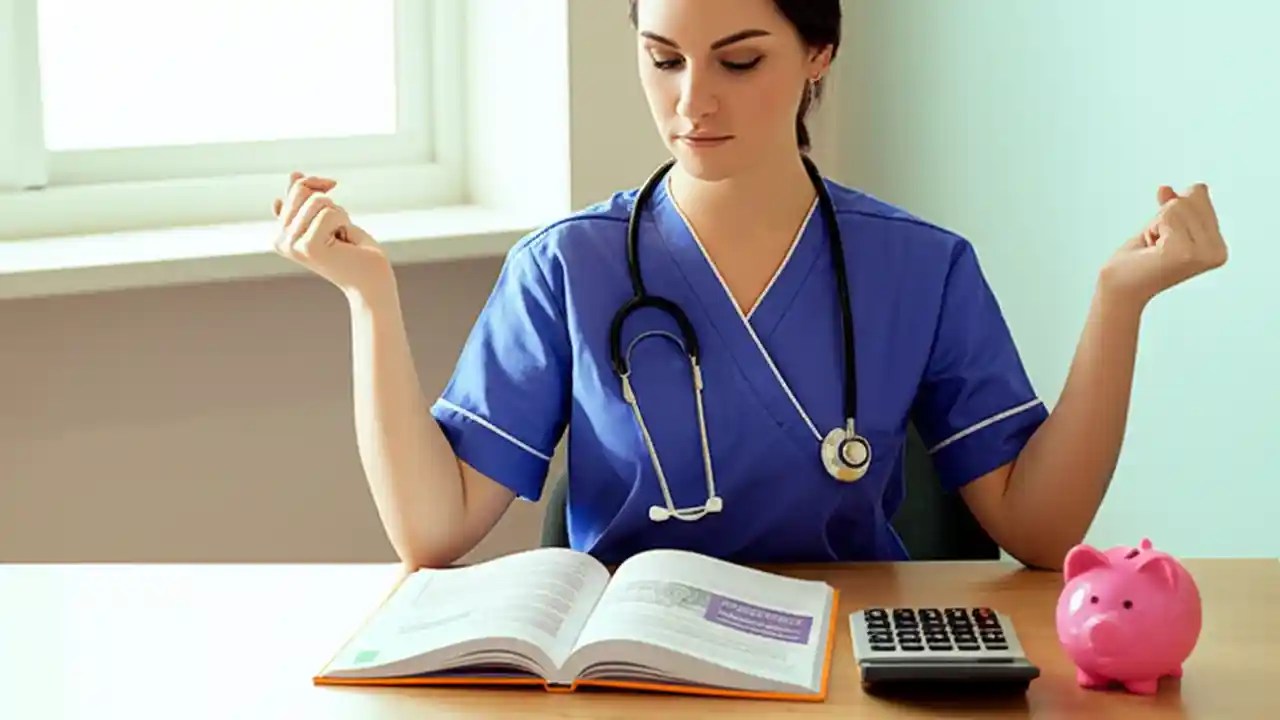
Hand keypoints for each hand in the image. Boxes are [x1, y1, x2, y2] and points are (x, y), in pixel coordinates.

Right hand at [271, 172, 392, 298]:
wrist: (372, 282)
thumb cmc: (355, 252)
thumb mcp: (330, 218)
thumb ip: (308, 199)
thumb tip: (294, 174)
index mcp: (281, 234)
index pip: (295, 189)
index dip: (319, 185)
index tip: (332, 195)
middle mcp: (280, 241)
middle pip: (301, 190)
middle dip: (330, 202)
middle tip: (339, 228)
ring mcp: (292, 245)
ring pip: (317, 200)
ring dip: (339, 215)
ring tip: (341, 238)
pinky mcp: (308, 247)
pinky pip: (330, 213)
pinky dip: (345, 223)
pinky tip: (344, 243)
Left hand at [1100, 183, 1228, 307]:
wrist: (1120, 287)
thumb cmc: (1138, 260)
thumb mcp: (1163, 224)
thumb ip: (1178, 204)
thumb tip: (1184, 188)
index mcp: (1219, 246)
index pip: (1199, 193)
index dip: (1171, 212)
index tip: (1164, 237)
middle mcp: (1218, 252)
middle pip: (1190, 197)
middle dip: (1164, 217)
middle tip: (1156, 244)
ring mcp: (1203, 254)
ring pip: (1178, 206)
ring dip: (1157, 225)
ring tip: (1154, 248)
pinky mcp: (1184, 253)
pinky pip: (1167, 216)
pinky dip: (1152, 229)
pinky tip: (1152, 250)